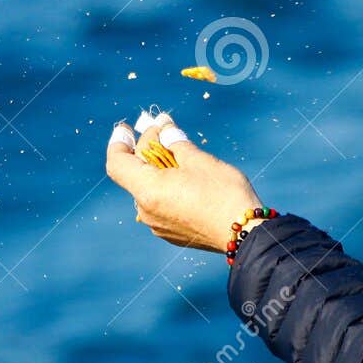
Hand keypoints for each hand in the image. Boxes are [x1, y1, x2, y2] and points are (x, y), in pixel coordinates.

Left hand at [104, 113, 262, 251]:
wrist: (245, 235)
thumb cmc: (223, 194)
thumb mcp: (199, 160)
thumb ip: (174, 142)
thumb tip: (163, 127)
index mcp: (148, 190)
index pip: (117, 163)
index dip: (119, 142)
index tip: (127, 128)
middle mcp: (146, 210)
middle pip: (136, 173)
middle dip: (148, 149)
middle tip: (165, 130)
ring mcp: (158, 224)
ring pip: (149, 188)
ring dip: (159, 168)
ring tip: (180, 153)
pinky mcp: (171, 232)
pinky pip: (161, 203)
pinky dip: (167, 187)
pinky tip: (186, 178)